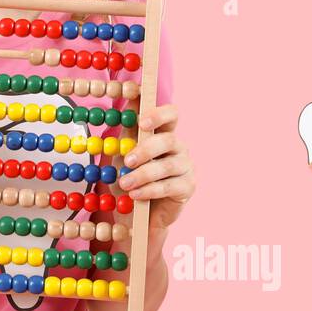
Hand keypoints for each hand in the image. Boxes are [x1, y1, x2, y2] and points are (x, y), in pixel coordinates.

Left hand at [120, 104, 194, 232]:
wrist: (135, 213)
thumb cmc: (130, 176)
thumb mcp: (123, 151)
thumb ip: (128, 129)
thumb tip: (129, 97)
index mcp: (164, 133)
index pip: (172, 114)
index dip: (159, 113)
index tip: (142, 120)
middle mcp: (179, 147)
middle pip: (169, 139)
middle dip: (146, 149)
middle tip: (127, 161)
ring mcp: (186, 167)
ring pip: (167, 165)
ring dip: (142, 175)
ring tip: (125, 183)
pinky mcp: (188, 187)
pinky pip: (169, 186)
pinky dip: (149, 190)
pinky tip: (135, 195)